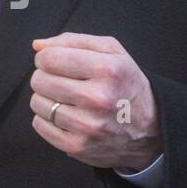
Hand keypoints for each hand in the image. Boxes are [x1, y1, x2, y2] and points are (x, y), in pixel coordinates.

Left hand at [29, 31, 161, 170]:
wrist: (149, 129)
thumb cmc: (125, 84)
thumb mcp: (113, 52)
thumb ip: (74, 41)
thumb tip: (37, 45)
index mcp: (107, 70)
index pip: (50, 58)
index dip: (45, 58)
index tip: (54, 62)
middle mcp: (98, 98)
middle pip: (40, 80)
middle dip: (44, 77)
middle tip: (60, 81)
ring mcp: (87, 125)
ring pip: (37, 103)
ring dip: (45, 98)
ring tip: (64, 99)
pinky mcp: (77, 146)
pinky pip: (39, 125)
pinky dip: (46, 119)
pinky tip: (64, 115)